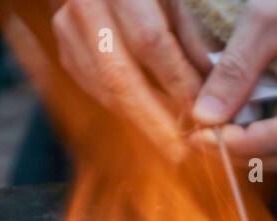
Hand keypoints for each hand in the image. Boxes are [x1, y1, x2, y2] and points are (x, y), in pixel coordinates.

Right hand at [51, 0, 213, 158]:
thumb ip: (194, 35)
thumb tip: (209, 91)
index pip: (149, 42)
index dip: (176, 81)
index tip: (202, 113)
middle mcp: (86, 6)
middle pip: (119, 75)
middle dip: (153, 119)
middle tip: (180, 151)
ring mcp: (69, 29)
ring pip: (105, 89)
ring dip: (141, 120)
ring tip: (171, 143)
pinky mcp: (67, 50)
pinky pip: (97, 90)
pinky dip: (126, 110)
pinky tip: (151, 123)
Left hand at [190, 0, 276, 173]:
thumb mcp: (266, 14)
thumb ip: (236, 66)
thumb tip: (205, 116)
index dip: (242, 143)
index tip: (201, 137)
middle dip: (245, 153)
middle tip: (203, 139)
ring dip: (257, 150)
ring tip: (222, 129)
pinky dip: (274, 139)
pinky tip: (251, 121)